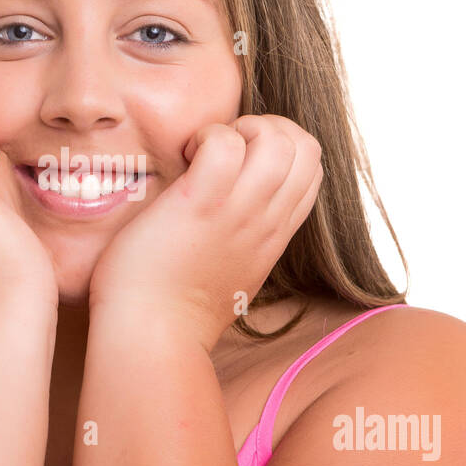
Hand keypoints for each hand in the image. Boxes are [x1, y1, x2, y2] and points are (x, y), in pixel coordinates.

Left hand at [88, 114, 322, 350]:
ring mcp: (238, 212)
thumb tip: (226, 215)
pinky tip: (182, 157)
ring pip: (278, 139)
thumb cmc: (174, 308)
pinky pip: (224, 142)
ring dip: (240, 127)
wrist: (153, 337)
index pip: (312, 170)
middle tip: (223, 148)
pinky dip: (205, 136)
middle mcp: (266, 221)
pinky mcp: (201, 203)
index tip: (239, 161)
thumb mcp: (230, 271)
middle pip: (307, 146)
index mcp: (274, 235)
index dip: (282, 147)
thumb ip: (240, 239)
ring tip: (204, 150)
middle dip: (269, 127)